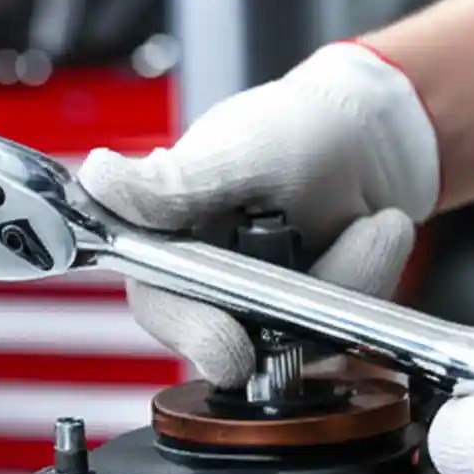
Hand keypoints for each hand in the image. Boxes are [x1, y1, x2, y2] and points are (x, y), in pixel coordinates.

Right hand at [78, 43, 439, 385]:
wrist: (370, 136)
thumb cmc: (296, 129)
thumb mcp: (239, 150)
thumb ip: (175, 182)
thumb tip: (98, 181)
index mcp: (164, 242)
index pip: (160, 308)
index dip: (196, 333)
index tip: (239, 344)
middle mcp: (202, 286)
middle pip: (237, 343)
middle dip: (301, 300)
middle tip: (362, 235)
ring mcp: (257, 312)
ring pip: (298, 343)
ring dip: (352, 277)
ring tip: (372, 221)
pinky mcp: (304, 325)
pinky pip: (341, 333)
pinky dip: (369, 280)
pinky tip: (375, 231)